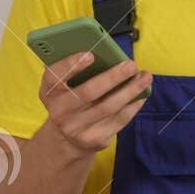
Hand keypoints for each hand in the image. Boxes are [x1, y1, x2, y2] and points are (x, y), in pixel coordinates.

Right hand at [38, 52, 152, 153]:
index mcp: (49, 91)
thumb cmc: (70, 100)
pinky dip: (133, 105)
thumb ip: (75, 70)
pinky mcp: (94, 139)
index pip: (55, 76)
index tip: (90, 55)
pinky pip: (118, 120)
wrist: (66, 138)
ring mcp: (77, 128)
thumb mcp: (63, 86)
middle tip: (131, 65)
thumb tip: (107, 54)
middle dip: (112, 77)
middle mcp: (60, 111)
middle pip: (88, 92)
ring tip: (145, 77)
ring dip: (130, 90)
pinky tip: (142, 94)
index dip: (71, 65)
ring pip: (108, 107)